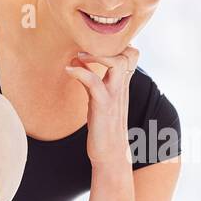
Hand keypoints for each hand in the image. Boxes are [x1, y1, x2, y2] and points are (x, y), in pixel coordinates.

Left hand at [64, 46, 139, 167]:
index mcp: (122, 85)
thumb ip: (92, 79)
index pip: (131, 55)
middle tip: (85, 48)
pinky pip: (94, 83)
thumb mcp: (100, 98)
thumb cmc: (104, 127)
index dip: (117, 45)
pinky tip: (68, 70)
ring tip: (78, 56)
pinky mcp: (103, 107)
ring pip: (117, 64)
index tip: (95, 45)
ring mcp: (114, 96)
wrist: (110, 155)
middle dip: (108, 46)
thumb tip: (78, 60)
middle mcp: (121, 88)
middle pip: (129, 54)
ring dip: (96, 55)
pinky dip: (80, 72)